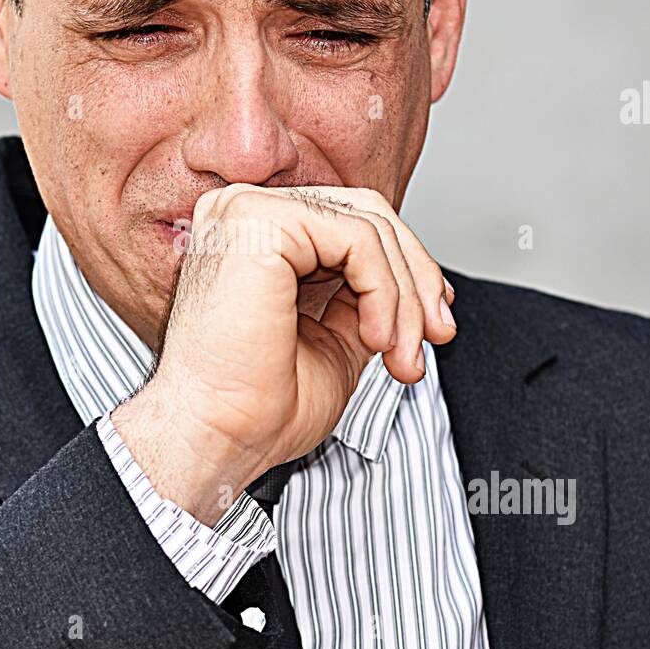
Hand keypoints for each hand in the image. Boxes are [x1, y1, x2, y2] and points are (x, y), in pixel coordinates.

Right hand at [111, 185, 456, 524]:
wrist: (212, 439)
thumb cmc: (254, 407)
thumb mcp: (334, 340)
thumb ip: (365, 299)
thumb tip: (419, 287)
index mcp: (254, 235)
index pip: (350, 222)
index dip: (406, 269)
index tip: (433, 326)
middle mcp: (244, 211)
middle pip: (367, 213)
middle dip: (417, 280)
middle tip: (437, 338)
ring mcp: (247, 209)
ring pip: (371, 227)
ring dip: (405, 299)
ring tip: (400, 357)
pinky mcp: (259, 221)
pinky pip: (359, 238)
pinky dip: (386, 291)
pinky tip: (374, 338)